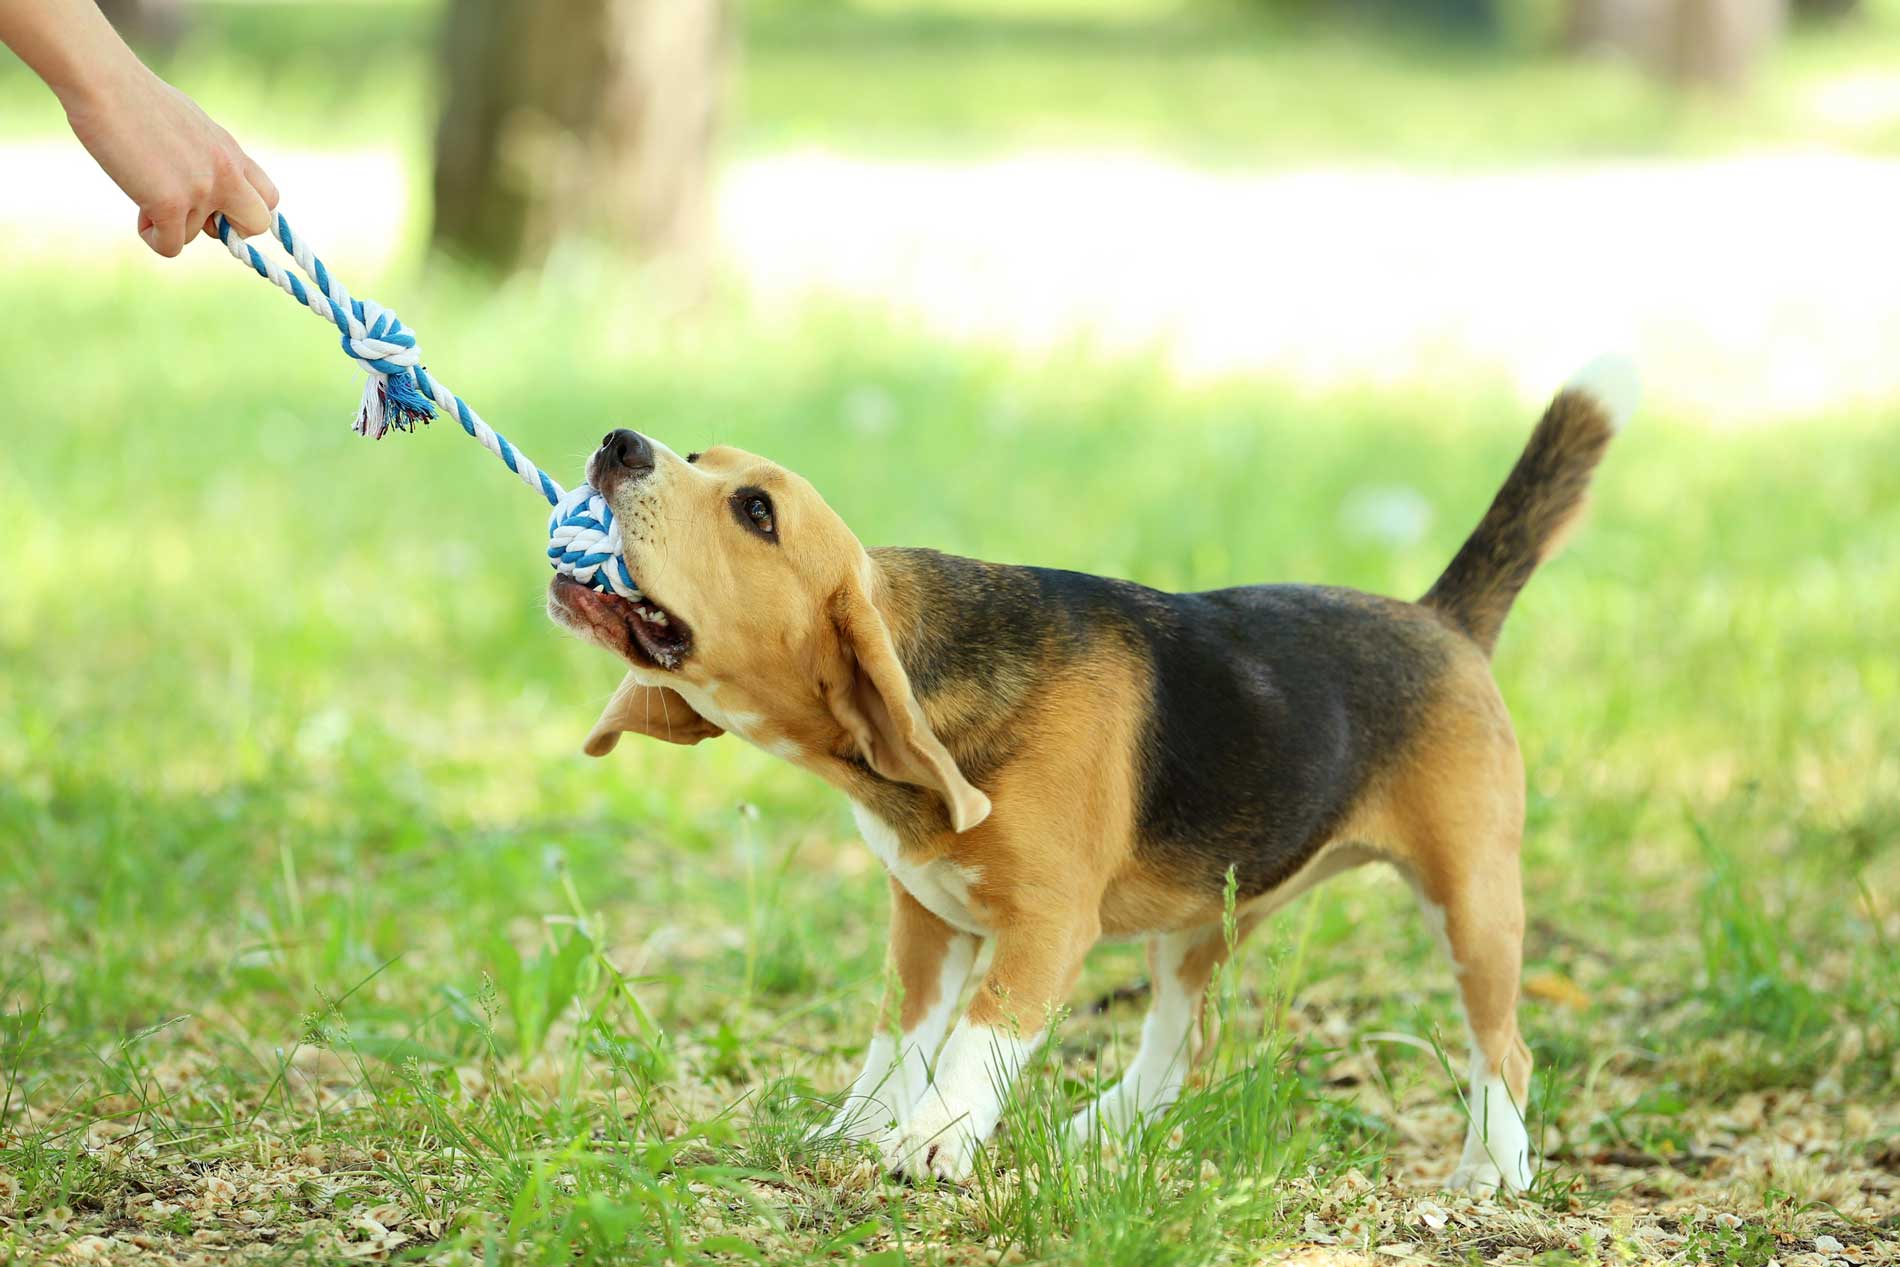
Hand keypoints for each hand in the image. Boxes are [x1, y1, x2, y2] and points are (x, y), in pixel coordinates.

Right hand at [62, 60, 277, 256]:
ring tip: (143, 187)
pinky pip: (170, 246)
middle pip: (257, 225)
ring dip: (169, 222)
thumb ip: (205, 157)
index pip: (268, 198)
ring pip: (195, 235)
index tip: (219, 210)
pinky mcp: (169, 203)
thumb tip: (203, 184)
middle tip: (193, 214)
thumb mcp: (188, 125)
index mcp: (230, 152)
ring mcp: (200, 189)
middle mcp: (225, 172)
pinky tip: (139, 211)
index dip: (245, 211)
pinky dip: (153, 237)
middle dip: (229, 230)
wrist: (103, 82)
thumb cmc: (133, 97)